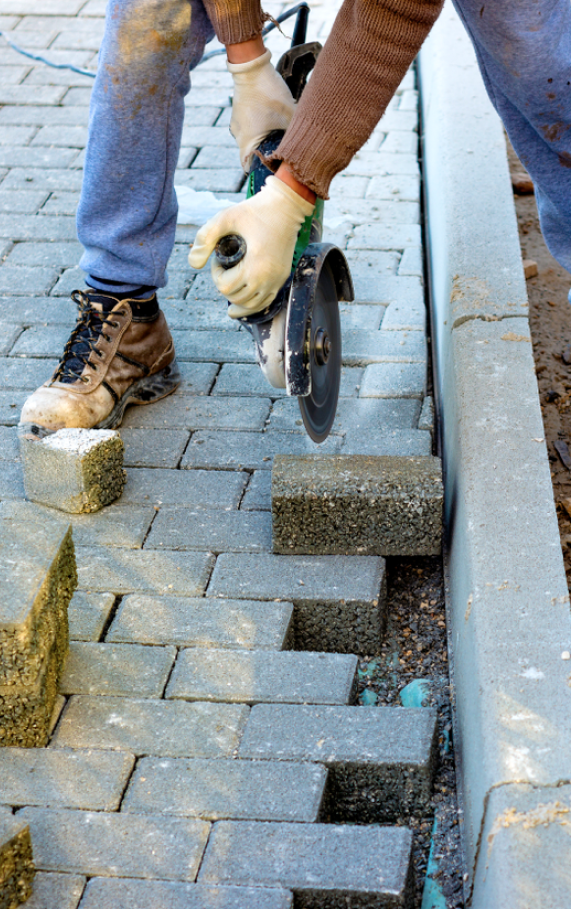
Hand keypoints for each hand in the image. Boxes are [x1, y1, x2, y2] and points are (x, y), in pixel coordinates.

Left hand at [189, 175, 314, 318]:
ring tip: (230, 283)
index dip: (216, 274)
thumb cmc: (255, 210)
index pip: (226, 286)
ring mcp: (277, 280)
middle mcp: (268, 278)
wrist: (286, 207)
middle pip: (237, 298)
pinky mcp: (282, 279)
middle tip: (225, 267)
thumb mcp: (225, 217)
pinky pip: (266, 303)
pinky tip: (240, 304)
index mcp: (254, 265)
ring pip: (251, 306)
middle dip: (224, 285)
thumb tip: (193, 265)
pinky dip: (252, 305)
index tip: (219, 259)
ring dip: (236, 297)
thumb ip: (205, 238)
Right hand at [227, 49, 294, 171]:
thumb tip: (310, 141)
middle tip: (282, 153)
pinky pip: (249, 127)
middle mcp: (238, 136)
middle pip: (252, 153)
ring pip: (251, 139)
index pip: (249, 166)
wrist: (251, 66)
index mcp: (246, 142)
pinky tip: (270, 121)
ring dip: (263, 140)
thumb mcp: (289, 113)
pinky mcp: (238, 112)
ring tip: (278, 135)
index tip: (274, 170)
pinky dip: (259, 128)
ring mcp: (236, 123)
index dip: (262, 169)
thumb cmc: (268, 92)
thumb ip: (298, 129)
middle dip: (266, 154)